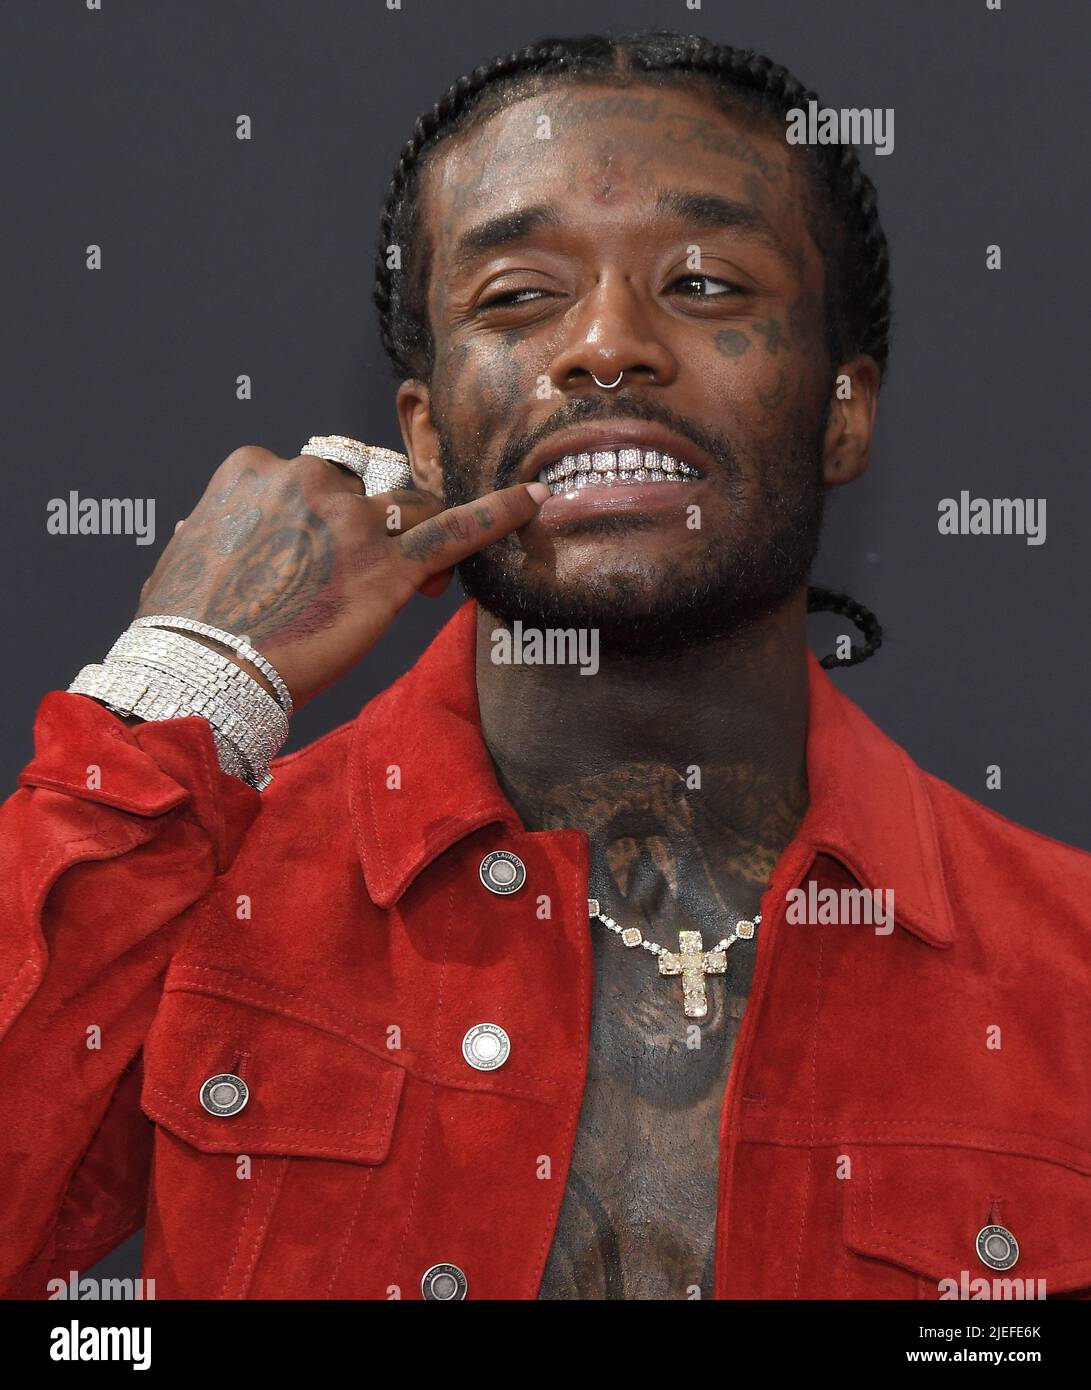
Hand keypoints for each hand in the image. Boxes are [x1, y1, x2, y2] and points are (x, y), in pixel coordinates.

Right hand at [137, 445, 547, 708]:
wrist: (201, 671)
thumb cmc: (183, 625)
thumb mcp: (185, 558)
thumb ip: (212, 531)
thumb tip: (203, 530)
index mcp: (255, 468)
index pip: (310, 476)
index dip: (325, 515)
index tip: (321, 553)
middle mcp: (309, 481)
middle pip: (364, 489)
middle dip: (370, 525)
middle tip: (359, 575)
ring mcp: (354, 524)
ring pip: (408, 507)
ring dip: (411, 536)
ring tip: (411, 581)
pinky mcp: (390, 571)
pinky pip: (457, 533)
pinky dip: (502, 512)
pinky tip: (536, 500)